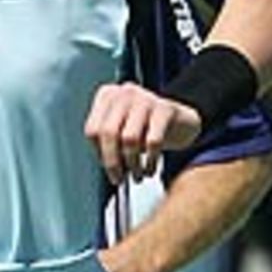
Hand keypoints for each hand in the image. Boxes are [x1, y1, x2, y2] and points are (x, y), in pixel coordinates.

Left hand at [85, 82, 201, 184]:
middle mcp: (125, 93)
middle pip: (109, 133)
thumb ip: (108, 143)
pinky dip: (150, 161)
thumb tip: (107, 167)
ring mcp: (146, 98)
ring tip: (137, 174)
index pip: (93, 129)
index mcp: (108, 96)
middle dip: (113, 162)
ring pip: (129, 138)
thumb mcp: (121, 130)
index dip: (99, 153)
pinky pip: (153, 141)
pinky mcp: (165, 109)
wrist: (179, 121)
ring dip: (133, 163)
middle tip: (119, 178)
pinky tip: (150, 168)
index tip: (107, 168)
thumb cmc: (145, 128)